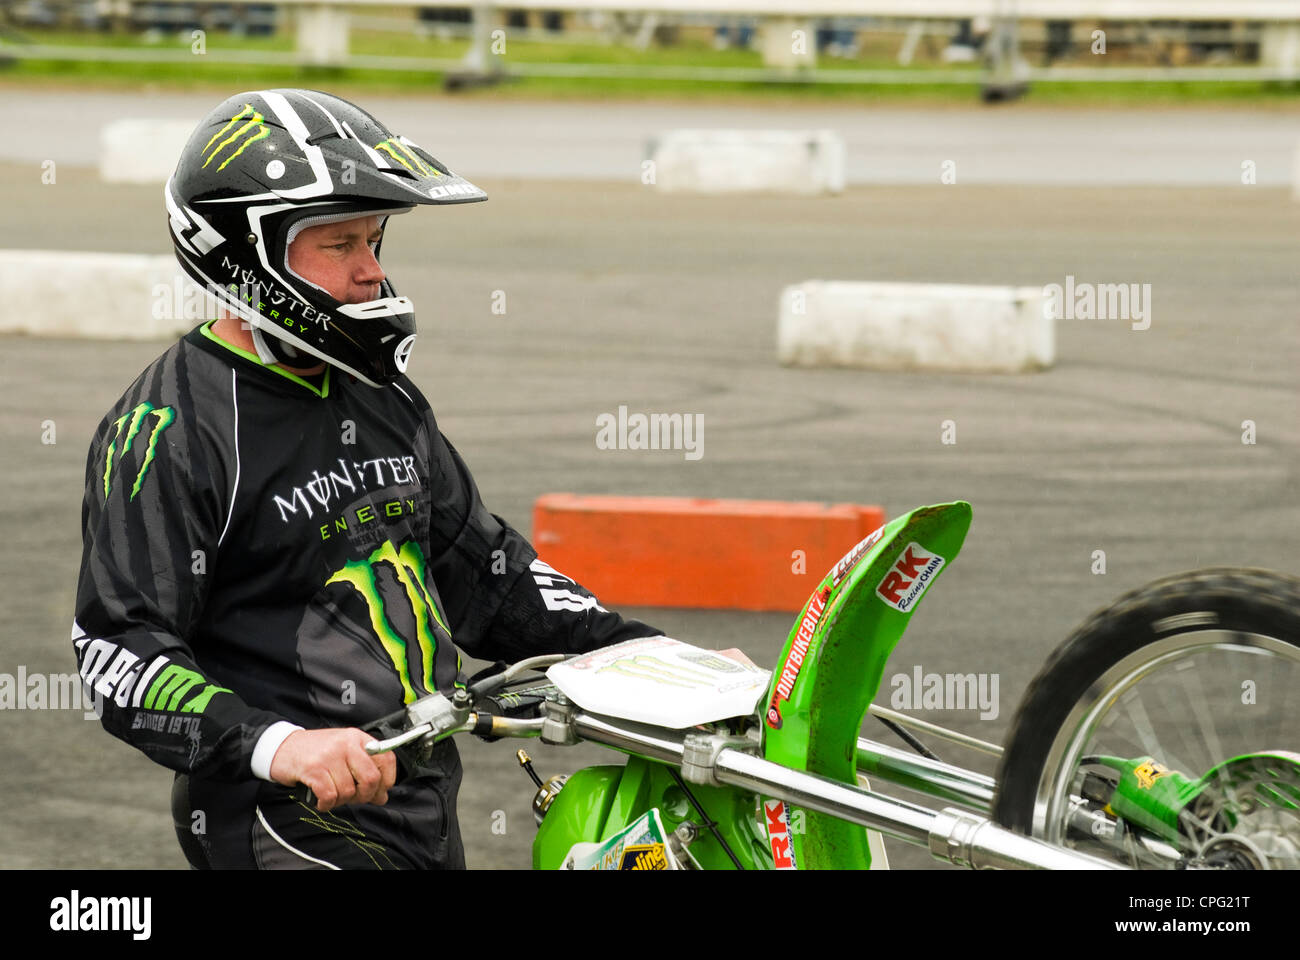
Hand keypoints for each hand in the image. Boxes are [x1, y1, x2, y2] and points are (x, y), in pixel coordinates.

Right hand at [269, 727, 396, 811]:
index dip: (387, 781)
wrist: (282, 747)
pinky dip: (327, 805)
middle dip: (365, 796)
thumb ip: (364, 769)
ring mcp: (330, 756)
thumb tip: (381, 796)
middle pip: (371, 778)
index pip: (386, 759)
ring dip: (341, 801)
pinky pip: (330, 796)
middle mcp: (346, 744)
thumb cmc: (315, 751)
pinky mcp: (313, 769)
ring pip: (349, 791)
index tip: (380, 792)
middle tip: (354, 798)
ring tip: (332, 795)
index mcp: (357, 738)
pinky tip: (322, 801)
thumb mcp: (343, 751)